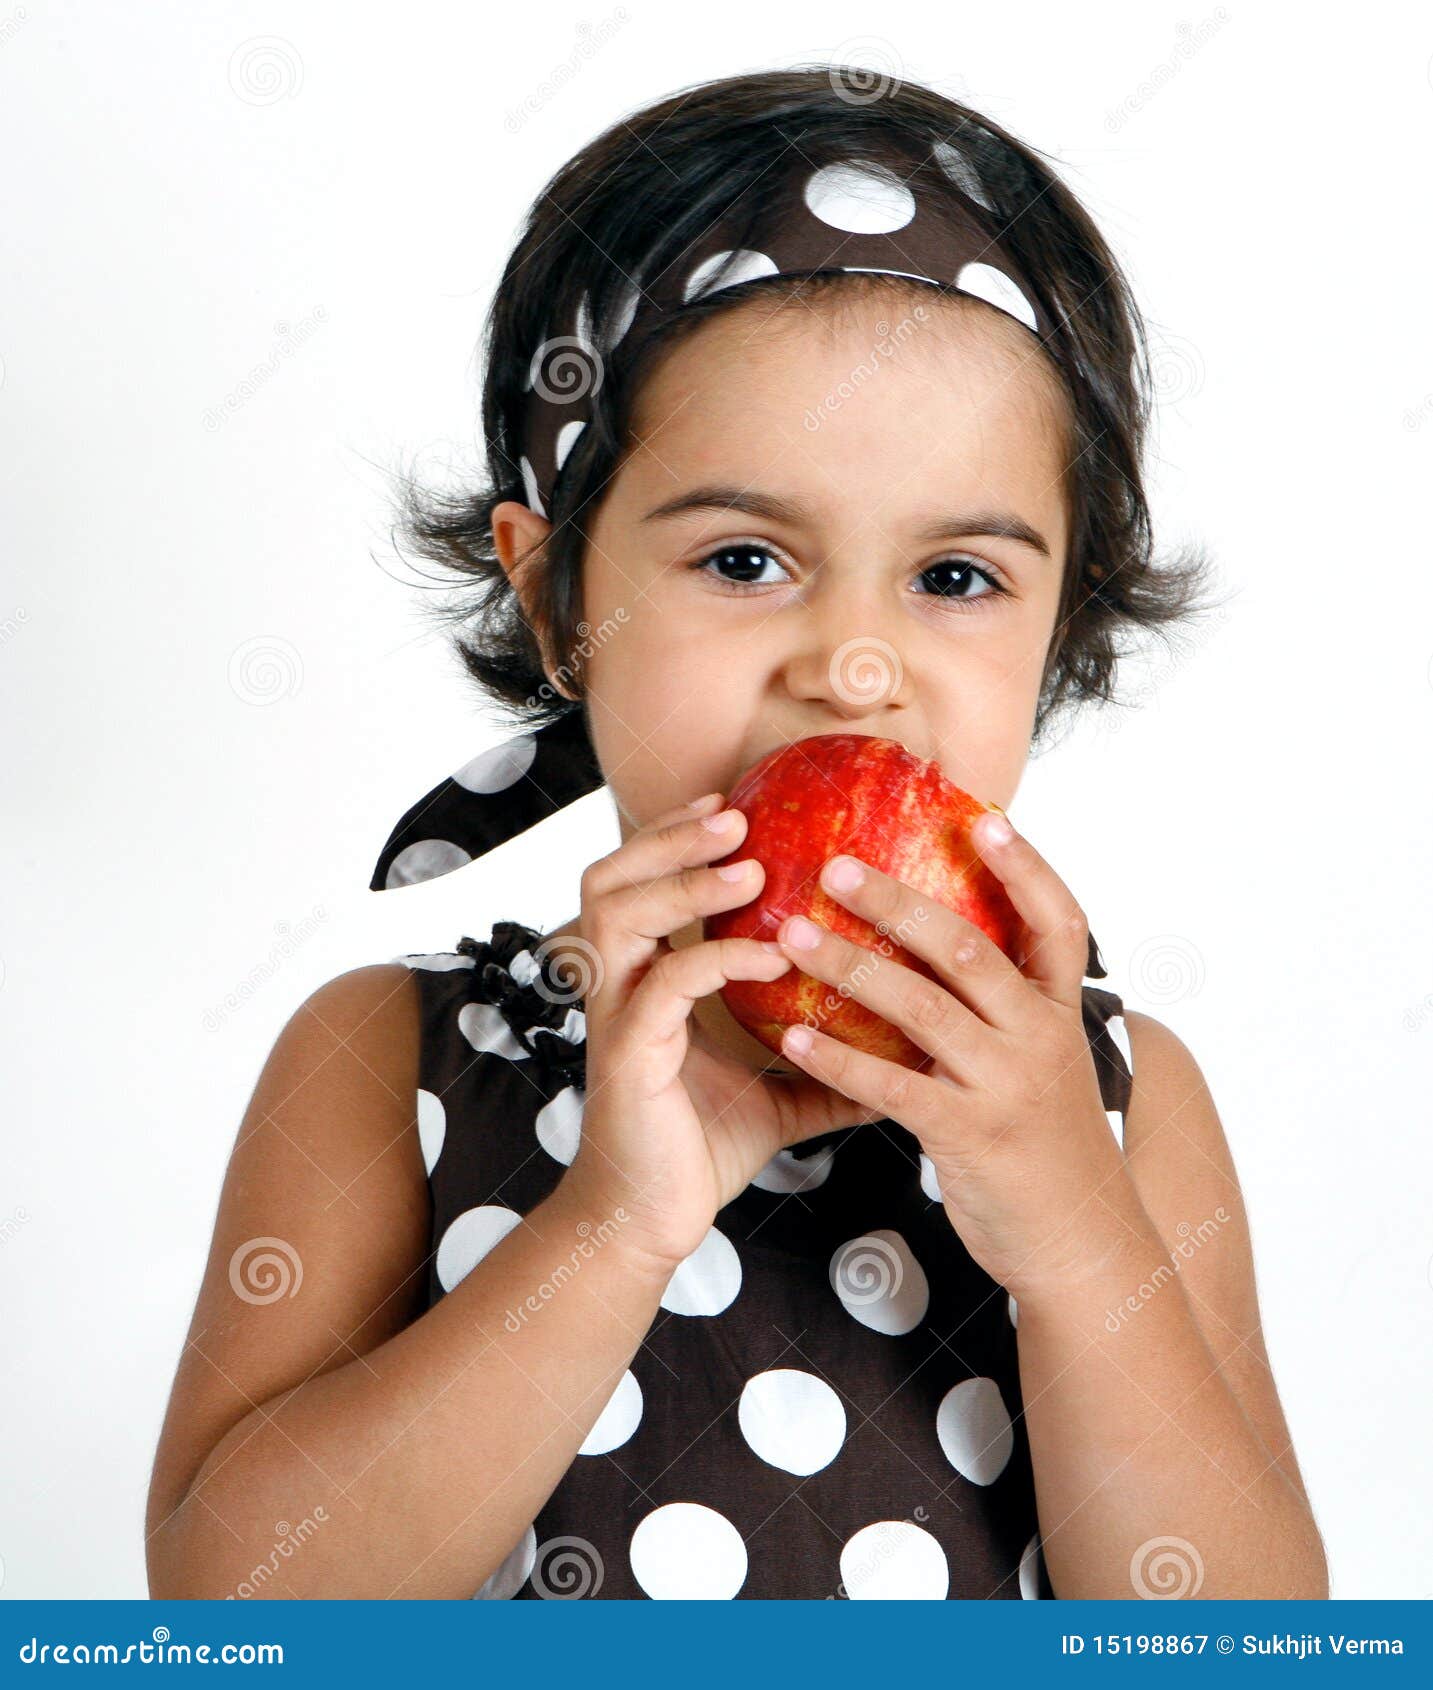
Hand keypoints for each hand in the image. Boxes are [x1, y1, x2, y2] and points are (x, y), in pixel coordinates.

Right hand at [564, 793, 881, 1273]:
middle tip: (733, 813)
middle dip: (668, 838)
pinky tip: (770, 953)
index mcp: (643, 981)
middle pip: (608, 878)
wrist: (653, 1220)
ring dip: (682, 879)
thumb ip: (830, 1059)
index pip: (638, 883)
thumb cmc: (702, 1148)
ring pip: (616, 913)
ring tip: (747, 862)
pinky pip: (665, 983)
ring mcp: (616, 1016)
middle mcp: (619, 987)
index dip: (675, 839)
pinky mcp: (626, 1053)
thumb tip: (908, 1049)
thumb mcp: (781, 1092)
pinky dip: (716, 958)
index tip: (734, 808)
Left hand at [767, 812, 1136, 1301]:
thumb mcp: (1046, 1061)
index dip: (1024, 867)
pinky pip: (891, 1086)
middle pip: (968, 948)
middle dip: (897, 902)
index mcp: (1060, 1010)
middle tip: (834, 866)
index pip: (1057, 920)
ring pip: (922, 1008)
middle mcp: (1039, 1036)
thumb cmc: (1047, 1142)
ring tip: (792, 937)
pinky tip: (792, 1036)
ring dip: (851, 967)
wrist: (1080, 1242)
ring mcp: (1006, 1085)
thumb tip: (948, 944)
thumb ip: (1007, 1006)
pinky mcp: (968, 1135)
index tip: (982, 817)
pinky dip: (838, 1058)